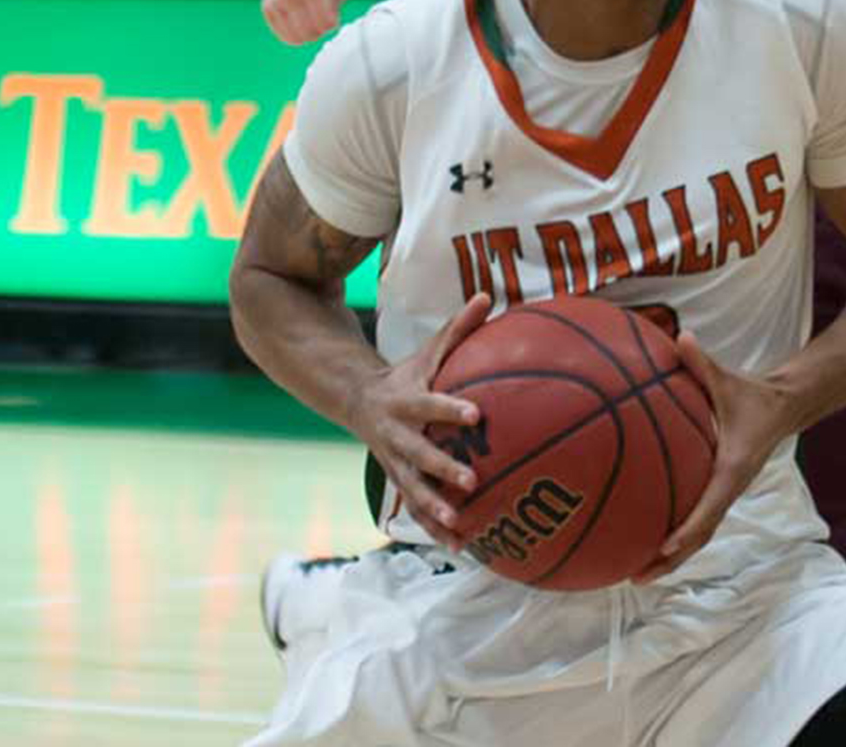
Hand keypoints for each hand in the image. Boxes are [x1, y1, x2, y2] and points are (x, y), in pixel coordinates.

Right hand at [262, 0, 352, 43]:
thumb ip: (339, 4)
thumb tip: (327, 25)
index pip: (327, 24)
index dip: (332, 25)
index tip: (332, 15)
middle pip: (310, 33)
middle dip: (320, 32)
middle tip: (321, 20)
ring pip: (295, 38)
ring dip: (307, 36)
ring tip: (311, 23)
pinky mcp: (267, 5)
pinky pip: (283, 35)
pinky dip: (293, 35)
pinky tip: (299, 24)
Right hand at [348, 293, 491, 547]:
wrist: (356, 401)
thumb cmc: (406, 375)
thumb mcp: (427, 352)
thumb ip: (458, 328)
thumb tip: (489, 296)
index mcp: (406, 401)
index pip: (430, 404)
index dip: (450, 409)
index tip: (476, 414)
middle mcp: (397, 436)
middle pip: (419, 455)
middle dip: (442, 469)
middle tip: (471, 481)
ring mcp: (395, 462)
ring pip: (413, 490)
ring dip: (435, 511)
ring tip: (460, 528)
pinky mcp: (399, 481)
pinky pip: (418, 509)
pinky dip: (437, 529)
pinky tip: (464, 548)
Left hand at [634, 332, 795, 582]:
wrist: (783, 408)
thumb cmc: (751, 395)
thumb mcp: (728, 379)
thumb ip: (702, 363)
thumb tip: (681, 338)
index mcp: (731, 468)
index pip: (709, 507)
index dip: (687, 529)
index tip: (663, 547)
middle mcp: (728, 488)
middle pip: (699, 536)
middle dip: (670, 559)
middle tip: (637, 576)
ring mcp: (724, 494)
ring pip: (697, 535)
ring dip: (670, 557)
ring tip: (635, 573)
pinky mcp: (718, 491)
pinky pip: (694, 519)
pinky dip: (672, 535)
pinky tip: (642, 539)